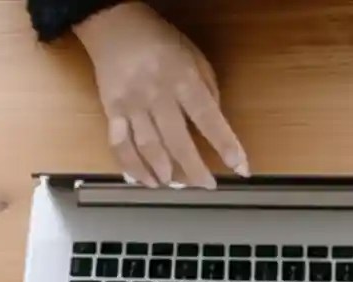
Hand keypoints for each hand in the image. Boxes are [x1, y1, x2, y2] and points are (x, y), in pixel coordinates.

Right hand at [73, 1, 247, 187]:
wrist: (114, 25)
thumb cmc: (160, 41)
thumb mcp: (194, 56)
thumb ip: (207, 90)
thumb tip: (214, 127)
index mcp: (183, 79)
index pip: (209, 118)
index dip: (226, 145)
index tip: (241, 167)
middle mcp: (157, 94)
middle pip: (177, 141)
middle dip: (194, 169)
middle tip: (207, 186)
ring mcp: (131, 104)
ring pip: (147, 148)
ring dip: (163, 172)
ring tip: (175, 185)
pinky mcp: (111, 111)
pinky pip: (120, 146)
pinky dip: (132, 167)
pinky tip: (145, 180)